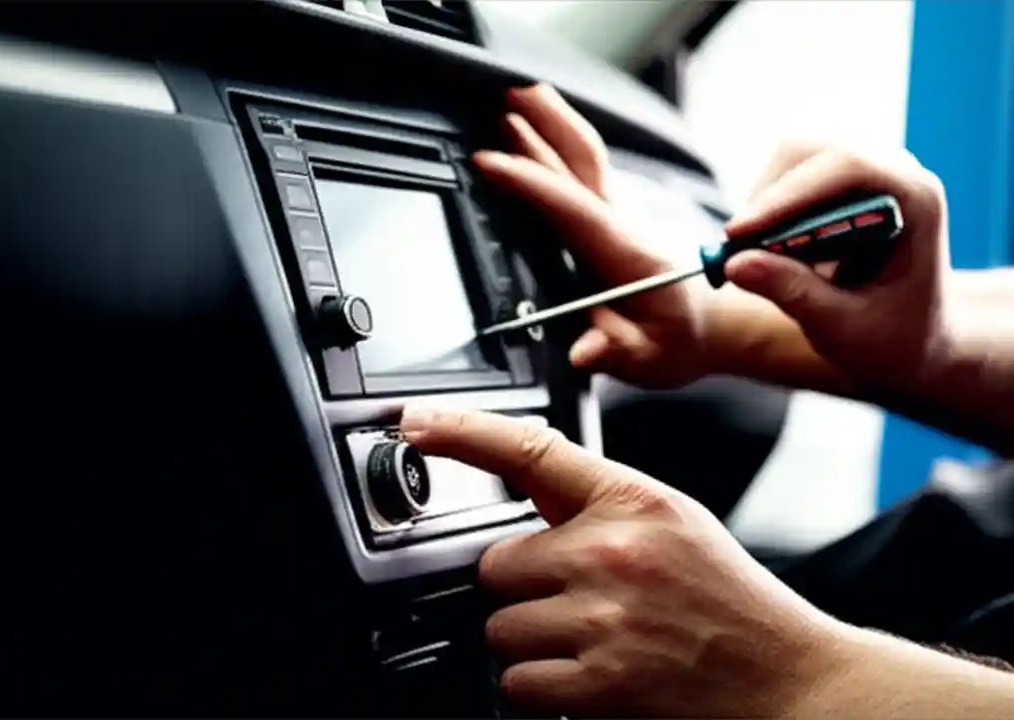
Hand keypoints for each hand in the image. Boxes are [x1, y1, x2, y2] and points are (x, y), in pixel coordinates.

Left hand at [400, 406, 850, 716]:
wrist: (791, 681)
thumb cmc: (729, 601)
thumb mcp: (672, 523)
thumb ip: (597, 501)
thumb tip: (527, 474)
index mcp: (634, 502)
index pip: (531, 451)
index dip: (462, 431)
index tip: (415, 420)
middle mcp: (613, 553)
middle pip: (495, 564)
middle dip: (523, 589)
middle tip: (576, 602)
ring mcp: (605, 619)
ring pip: (500, 626)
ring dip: (532, 641)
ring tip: (592, 641)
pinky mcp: (600, 683)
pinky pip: (518, 681)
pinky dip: (543, 686)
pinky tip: (591, 676)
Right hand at [473, 83, 721, 387]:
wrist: (703, 331)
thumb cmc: (673, 342)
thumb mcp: (649, 360)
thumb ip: (615, 352)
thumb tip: (582, 352)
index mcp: (624, 254)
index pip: (573, 208)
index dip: (531, 183)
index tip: (491, 163)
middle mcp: (618, 224)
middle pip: (581, 159)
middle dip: (545, 123)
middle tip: (505, 96)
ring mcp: (611, 214)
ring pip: (581, 153)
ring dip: (548, 119)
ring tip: (511, 94)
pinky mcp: (603, 214)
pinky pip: (579, 165)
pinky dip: (552, 138)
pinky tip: (526, 127)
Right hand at [723, 142, 953, 390]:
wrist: (911, 336)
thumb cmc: (889, 338)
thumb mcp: (842, 328)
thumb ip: (793, 293)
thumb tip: (733, 264)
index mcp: (916, 200)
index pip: (848, 167)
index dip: (787, 194)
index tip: (739, 233)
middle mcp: (895, 172)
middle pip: (812, 151)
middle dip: (767, 196)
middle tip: (737, 249)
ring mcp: (868, 171)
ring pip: (794, 156)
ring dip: (763, 200)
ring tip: (753, 252)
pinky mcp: (841, 180)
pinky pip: (790, 172)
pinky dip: (766, 205)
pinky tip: (766, 246)